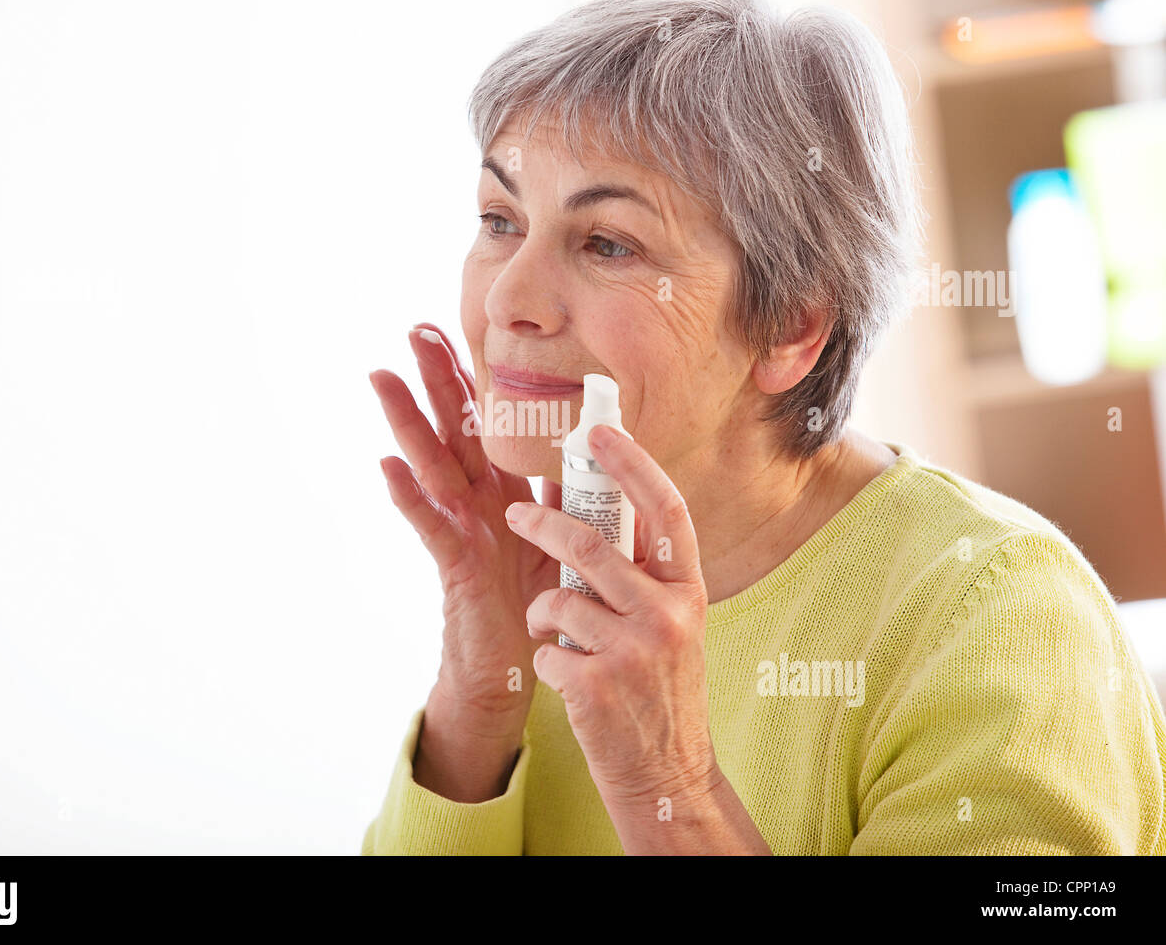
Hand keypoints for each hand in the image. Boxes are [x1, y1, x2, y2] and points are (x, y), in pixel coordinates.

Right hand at [369, 323, 559, 719]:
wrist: (513, 670)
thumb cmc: (535, 605)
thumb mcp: (557, 541)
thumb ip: (562, 498)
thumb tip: (583, 451)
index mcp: (504, 492)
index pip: (483, 425)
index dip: (468, 380)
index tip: (451, 331)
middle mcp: (478, 504)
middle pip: (453, 430)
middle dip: (436, 380)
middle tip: (414, 329)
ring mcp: (462, 532)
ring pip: (433, 467)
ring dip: (408, 422)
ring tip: (382, 377)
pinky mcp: (456, 567)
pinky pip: (431, 528)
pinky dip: (408, 499)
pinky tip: (386, 466)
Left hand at [504, 422, 758, 848]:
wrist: (666, 774)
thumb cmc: (660, 691)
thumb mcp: (672, 627)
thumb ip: (646, 576)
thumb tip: (604, 509)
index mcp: (689, 591)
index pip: (664, 510)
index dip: (632, 465)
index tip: (600, 430)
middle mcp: (669, 614)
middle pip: (591, 544)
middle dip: (541, 522)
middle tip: (516, 510)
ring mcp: (635, 651)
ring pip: (558, 597)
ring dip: (539, 610)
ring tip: (543, 625)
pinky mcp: (597, 685)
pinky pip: (546, 648)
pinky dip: (543, 658)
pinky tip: (563, 676)